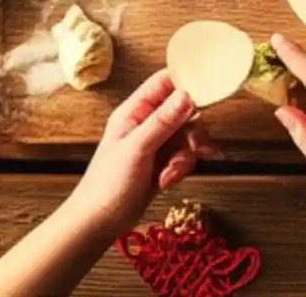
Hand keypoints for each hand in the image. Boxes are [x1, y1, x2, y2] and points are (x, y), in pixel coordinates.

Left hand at [67, 70, 214, 234]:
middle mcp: (146, 123)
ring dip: (186, 155)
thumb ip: (163, 121)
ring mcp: (155, 144)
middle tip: (192, 146)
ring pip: (187, 137)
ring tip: (170, 172)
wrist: (99, 222)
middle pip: (184, 111)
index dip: (186, 83)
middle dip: (192, 131)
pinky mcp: (162, 164)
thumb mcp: (137, 148)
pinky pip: (184, 157)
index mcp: (134, 111)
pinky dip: (180, 169)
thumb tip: (186, 94)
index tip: (206, 94)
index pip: (164, 82)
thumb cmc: (108, 184)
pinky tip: (167, 181)